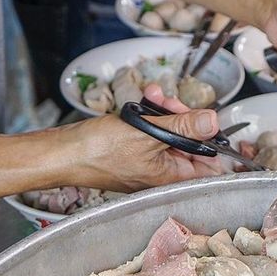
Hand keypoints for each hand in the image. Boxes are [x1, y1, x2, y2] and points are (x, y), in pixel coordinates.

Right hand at [64, 85, 221, 189]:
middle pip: (192, 144)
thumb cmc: (98, 153)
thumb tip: (212, 122)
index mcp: (172, 178)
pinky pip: (154, 131)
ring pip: (172, 133)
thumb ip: (185, 127)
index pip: (211, 166)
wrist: (64, 153)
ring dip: (167, 111)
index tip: (206, 122)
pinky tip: (145, 100)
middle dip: (185, 117)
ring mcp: (150, 162)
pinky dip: (152, 114)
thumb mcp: (149, 134)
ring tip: (154, 97)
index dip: (213, 142)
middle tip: (172, 104)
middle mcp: (164, 173)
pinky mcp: (137, 150)